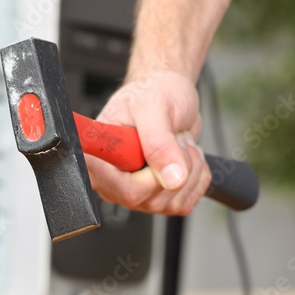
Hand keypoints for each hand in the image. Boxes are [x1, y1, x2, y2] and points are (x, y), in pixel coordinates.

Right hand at [84, 70, 210, 215]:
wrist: (168, 95)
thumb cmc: (152, 91)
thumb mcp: (154, 107)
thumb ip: (160, 142)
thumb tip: (172, 178)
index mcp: (98, 159)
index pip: (125, 189)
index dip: (153, 176)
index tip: (165, 145)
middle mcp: (111, 180)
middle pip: (150, 200)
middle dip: (176, 166)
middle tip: (174, 137)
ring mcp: (133, 192)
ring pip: (171, 203)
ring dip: (189, 169)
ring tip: (178, 142)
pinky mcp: (155, 196)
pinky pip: (184, 203)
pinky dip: (196, 178)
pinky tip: (184, 156)